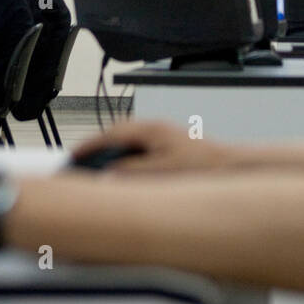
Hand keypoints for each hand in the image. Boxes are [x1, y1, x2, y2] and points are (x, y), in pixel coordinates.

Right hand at [72, 120, 232, 172]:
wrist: (229, 166)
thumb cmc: (202, 166)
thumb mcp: (162, 171)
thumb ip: (133, 171)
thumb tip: (108, 174)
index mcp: (151, 130)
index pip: (111, 134)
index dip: (90, 145)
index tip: (74, 155)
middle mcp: (155, 129)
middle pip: (117, 136)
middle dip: (97, 149)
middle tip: (80, 163)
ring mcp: (162, 136)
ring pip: (127, 143)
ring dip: (111, 154)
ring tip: (97, 170)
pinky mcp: (168, 146)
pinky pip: (138, 149)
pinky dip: (125, 159)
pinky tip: (123, 174)